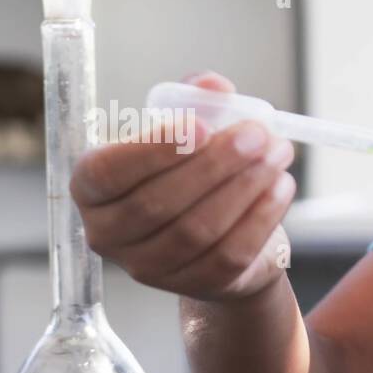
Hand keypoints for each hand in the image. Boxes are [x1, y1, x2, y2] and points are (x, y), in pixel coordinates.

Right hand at [71, 71, 296, 301]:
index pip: (107, 172)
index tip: (201, 125)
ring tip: (278, 153)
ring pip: (199, 229)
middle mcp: (109, 234)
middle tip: (258, 133)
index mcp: (91, 189)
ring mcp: (150, 268)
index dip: (153, 149)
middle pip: (159, 202)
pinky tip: (281, 186)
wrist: (219, 233)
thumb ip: (195, 102)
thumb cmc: (191, 173)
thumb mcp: (187, 131)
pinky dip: (262, 215)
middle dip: (217, 163)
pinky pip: (231, 251)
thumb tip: (214, 86)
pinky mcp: (194, 285)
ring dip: (246, 185)